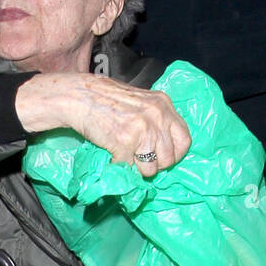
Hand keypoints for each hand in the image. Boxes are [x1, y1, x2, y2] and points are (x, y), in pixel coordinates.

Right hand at [15, 72, 190, 175]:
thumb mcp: (142, 102)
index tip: (162, 157)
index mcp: (164, 104)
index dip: (174, 154)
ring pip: (151, 169)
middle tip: (140, 159)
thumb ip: (156, 119)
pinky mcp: (124, 142)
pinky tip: (112, 153)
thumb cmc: (108, 100)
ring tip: (126, 156)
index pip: (185, 140)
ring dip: (138, 169)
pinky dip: (118, 165)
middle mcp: (157, 116)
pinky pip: (128, 168)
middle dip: (155, 165)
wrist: (81, 96)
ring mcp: (142, 129)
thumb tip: (164, 147)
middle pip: (169, 158)